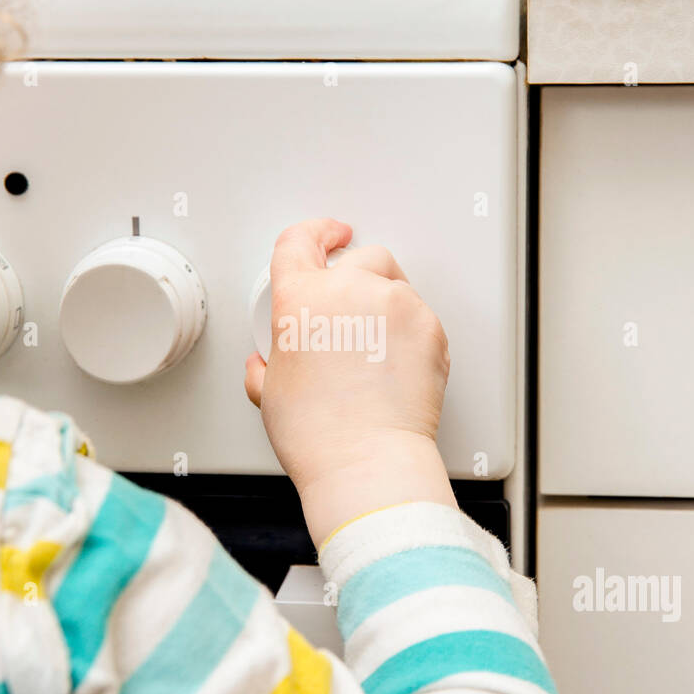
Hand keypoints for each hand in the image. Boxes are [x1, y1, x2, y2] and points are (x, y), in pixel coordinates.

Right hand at [245, 218, 456, 547]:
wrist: (368, 461)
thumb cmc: (320, 436)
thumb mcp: (270, 396)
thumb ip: (265, 368)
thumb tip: (263, 366)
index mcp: (301, 299)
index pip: (299, 242)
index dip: (313, 232)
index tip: (327, 232)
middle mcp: (350, 291)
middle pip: (360, 256)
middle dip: (357, 276)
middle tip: (352, 313)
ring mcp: (395, 305)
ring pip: (395, 284)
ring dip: (384, 305)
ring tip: (374, 351)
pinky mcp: (429, 327)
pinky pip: (419, 315)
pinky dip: (409, 332)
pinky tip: (395, 366)